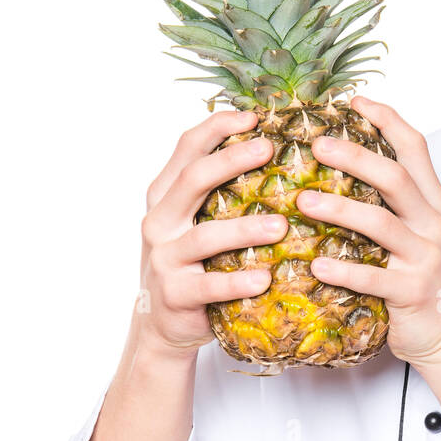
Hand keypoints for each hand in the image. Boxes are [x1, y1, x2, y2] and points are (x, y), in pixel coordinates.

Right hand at [135, 109, 287, 361]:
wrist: (162, 325)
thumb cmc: (193, 263)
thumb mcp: (196, 220)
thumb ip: (222, 190)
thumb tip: (276, 147)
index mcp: (165, 195)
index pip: (186, 148)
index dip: (217, 126)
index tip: (254, 116)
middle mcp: (160, 221)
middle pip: (193, 180)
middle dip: (231, 160)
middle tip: (269, 149)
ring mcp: (164, 258)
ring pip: (204, 236)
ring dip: (244, 228)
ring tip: (280, 225)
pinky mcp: (175, 295)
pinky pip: (209, 286)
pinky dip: (237, 282)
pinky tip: (264, 278)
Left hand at [297, 95, 440, 367]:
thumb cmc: (426, 282)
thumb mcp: (420, 235)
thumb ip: (393, 205)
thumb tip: (344, 174)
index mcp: (433, 203)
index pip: (415, 148)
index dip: (387, 120)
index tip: (354, 101)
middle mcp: (431, 224)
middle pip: (394, 177)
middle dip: (355, 156)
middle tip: (317, 144)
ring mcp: (424, 257)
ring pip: (381, 223)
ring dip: (340, 208)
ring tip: (303, 201)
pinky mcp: (412, 292)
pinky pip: (374, 279)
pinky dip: (343, 271)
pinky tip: (316, 266)